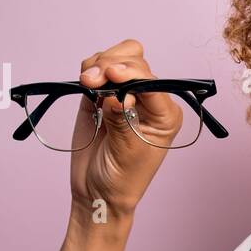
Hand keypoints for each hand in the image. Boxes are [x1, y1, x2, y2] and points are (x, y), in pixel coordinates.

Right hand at [67, 39, 183, 223]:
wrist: (98, 192)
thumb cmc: (123, 178)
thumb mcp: (127, 151)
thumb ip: (121, 120)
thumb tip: (114, 96)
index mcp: (165, 114)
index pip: (151, 81)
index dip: (131, 73)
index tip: (111, 75)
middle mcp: (148, 100)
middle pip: (134, 61)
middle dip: (111, 65)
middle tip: (91, 81)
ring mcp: (124, 94)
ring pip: (116, 58)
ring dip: (98, 64)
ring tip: (86, 83)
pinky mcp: (101, 95)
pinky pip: (96, 68)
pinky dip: (89, 69)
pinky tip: (85, 84)